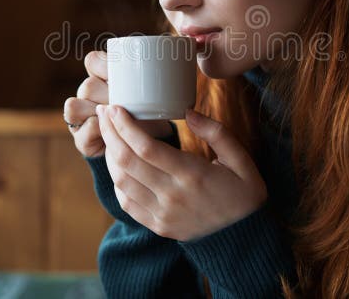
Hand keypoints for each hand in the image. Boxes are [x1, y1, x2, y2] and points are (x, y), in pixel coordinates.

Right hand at [64, 50, 172, 157]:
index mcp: (104, 76)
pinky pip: (79, 130)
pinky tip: (107, 132)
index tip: (122, 72)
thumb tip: (187, 47)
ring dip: (98, 110)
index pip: (93, 61)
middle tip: (127, 100)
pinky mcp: (81, 138)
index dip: (103, 64)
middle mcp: (89, 94)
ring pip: (75, 105)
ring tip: (118, 115)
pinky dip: (94, 130)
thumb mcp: (157, 93)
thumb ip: (162, 74)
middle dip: (106, 92)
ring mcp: (82, 115)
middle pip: (88, 85)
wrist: (150, 151)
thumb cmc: (153, 113)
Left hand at [96, 104, 267, 241]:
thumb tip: (188, 112)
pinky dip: (118, 180)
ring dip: (110, 155)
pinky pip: (126, 202)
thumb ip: (216, 133)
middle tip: (104, 113)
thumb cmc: (243, 193)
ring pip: (122, 181)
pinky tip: (120, 164)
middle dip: (110, 133)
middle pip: (127, 161)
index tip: (115, 108)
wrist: (244, 239)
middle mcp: (172, 195)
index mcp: (192, 174)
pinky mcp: (158, 226)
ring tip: (110, 134)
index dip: (125, 126)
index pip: (146, 147)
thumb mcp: (241, 159)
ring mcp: (162, 214)